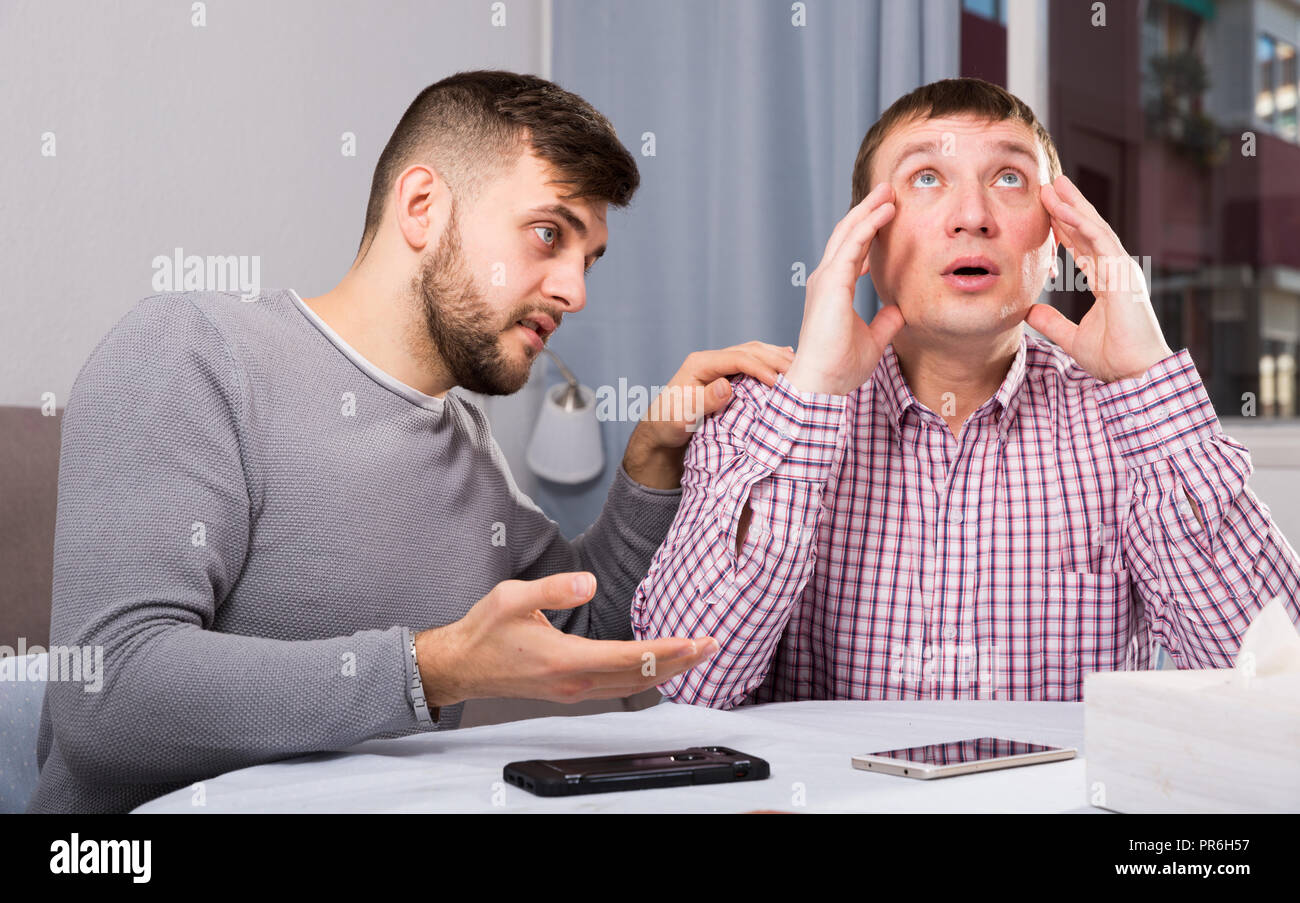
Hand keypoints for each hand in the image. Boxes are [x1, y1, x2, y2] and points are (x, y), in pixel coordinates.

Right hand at [414, 572, 718, 705]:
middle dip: (679, 662)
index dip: (664, 651)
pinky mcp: (570, 690)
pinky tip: (656, 668)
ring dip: (667, 672)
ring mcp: (573, 691)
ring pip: (631, 687)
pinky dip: (644, 679)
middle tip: (711, 646)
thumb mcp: (512, 597)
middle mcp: (574, 682)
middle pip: (639, 677)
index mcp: (564, 659)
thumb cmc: (484, 631)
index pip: (627, 658)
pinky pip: (618, 690)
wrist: (461, 666)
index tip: (693, 642)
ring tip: (695, 656)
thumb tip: (589, 582)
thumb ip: (553, 589)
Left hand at [623, 341, 794, 486]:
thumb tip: (726, 386)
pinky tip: (790, 369)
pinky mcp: (728, 378)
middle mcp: (711, 361)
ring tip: (801, 367)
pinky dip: (772, 366)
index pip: (736, 358)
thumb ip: (703, 402)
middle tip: (801, 370)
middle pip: (749, 351)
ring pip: (755, 354)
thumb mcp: (681, 418)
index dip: (759, 367)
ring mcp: (721, 368)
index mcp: (699, 364)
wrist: (660, 433)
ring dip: (777, 359)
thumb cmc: (667, 425)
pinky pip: (754, 366)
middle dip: (775, 358)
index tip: (778, 382)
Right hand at [784, 182, 906, 394]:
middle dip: (867, 210)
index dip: (869, 231)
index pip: (851, 251)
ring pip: (848, 232)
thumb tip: (899, 309)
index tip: (887, 216)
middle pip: (847, 234)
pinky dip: (869, 224)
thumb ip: (885, 322)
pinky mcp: (832, 282)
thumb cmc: (839, 367)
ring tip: (889, 191)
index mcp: (832, 291)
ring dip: (869, 209)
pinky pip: (853, 244)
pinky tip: (885, 211)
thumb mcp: (872, 340)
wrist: (822, 383)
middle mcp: (825, 280)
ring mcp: (826, 279)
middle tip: (887, 191)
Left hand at [1027, 174, 1172, 382]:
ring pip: (1095, 229)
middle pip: (1090, 231)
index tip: (1048, 213)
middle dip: (1070, 207)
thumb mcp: (1072, 339)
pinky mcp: (1123, 274)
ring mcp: (1122, 270)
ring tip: (1055, 184)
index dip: (1067, 230)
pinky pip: (1100, 241)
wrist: (1135, 373)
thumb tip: (1030, 310)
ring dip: (1073, 205)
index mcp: (1108, 283)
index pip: (1085, 249)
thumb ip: (1052, 323)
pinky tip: (1063, 209)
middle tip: (1051, 185)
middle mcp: (1117, 271)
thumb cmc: (1113, 359)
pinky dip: (1081, 223)